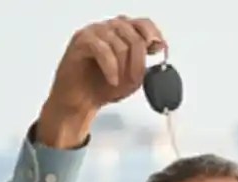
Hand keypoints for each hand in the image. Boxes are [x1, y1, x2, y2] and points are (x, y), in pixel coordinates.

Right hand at [44, 16, 166, 120]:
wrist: (80, 101)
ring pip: (119, 44)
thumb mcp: (134, 78)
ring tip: (119, 83)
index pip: (143, 24)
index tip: (158, 52)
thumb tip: (157, 51)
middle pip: (134, 36)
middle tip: (135, 79)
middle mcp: (109, 28)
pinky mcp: (81, 42)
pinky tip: (111, 80)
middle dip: (138, 62)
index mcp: (122, 33)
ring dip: (123, 68)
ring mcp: (94, 33)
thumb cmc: (103, 87)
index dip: (153, 36)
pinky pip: (102, 50)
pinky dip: (110, 68)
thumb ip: (146, 63)